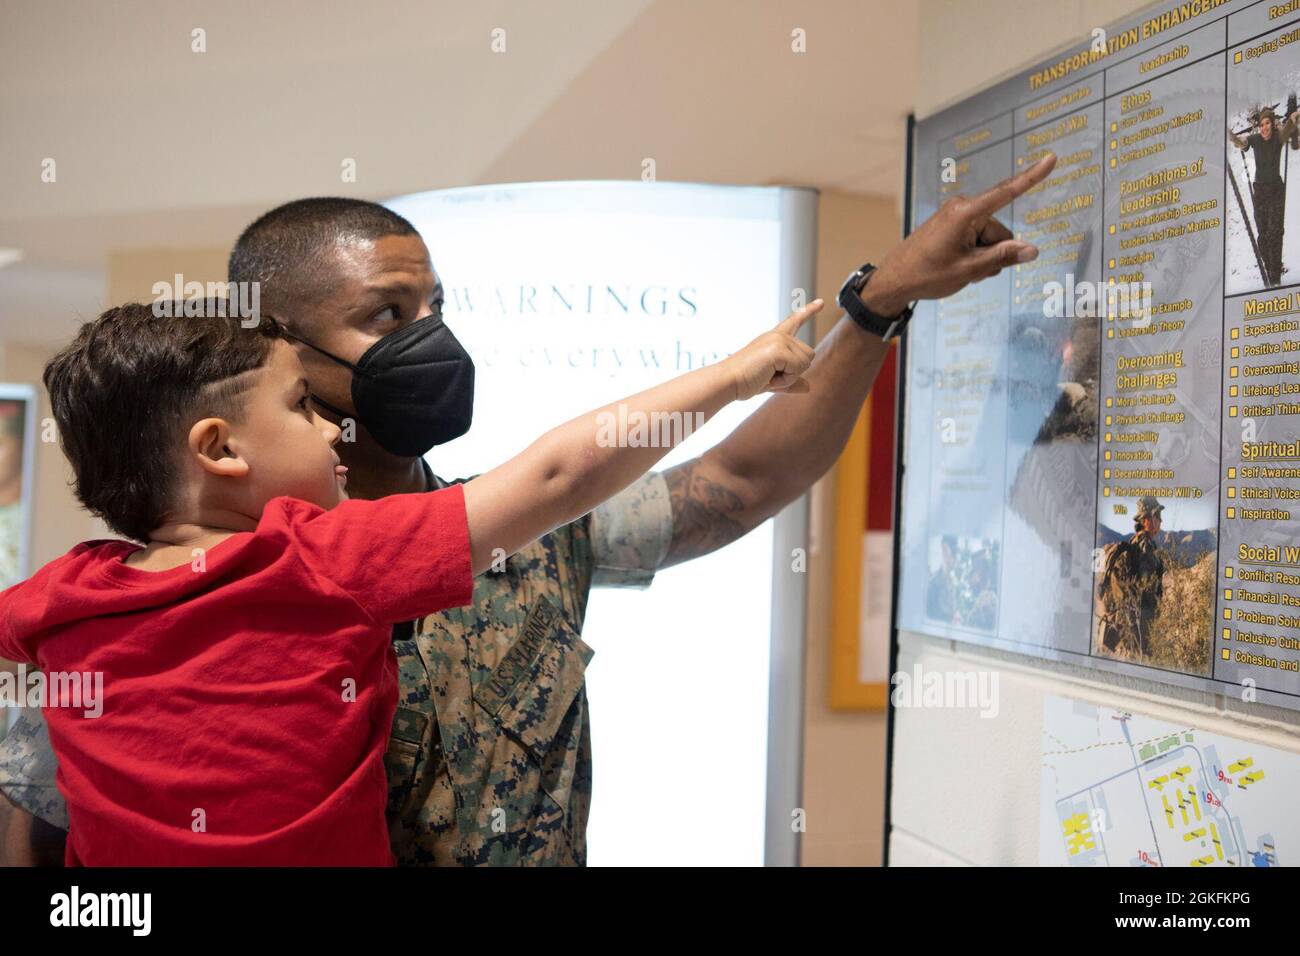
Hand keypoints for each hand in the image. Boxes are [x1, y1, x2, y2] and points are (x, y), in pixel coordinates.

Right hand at [726, 299, 820, 400]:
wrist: (727, 382)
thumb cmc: (745, 381)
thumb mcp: (772, 381)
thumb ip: (791, 383)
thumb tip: (808, 387)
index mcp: (775, 338)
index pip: (795, 321)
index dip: (809, 311)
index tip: (821, 302)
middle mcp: (778, 336)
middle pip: (809, 355)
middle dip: (794, 372)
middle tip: (769, 375)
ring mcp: (779, 340)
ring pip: (806, 362)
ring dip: (790, 376)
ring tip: (767, 375)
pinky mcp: (778, 349)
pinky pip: (797, 369)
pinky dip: (785, 380)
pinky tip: (767, 377)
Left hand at [861, 152, 1058, 314]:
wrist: (894, 280)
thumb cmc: (927, 275)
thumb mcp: (969, 270)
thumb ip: (1002, 257)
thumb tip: (1032, 250)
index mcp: (965, 214)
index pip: (1006, 193)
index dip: (1032, 177)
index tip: (1051, 159)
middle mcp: (962, 208)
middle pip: (999, 231)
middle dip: (994, 253)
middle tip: (970, 271)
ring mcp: (956, 215)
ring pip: (990, 238)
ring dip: (983, 257)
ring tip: (960, 270)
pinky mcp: (952, 223)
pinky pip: (977, 238)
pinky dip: (975, 255)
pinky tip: (958, 266)